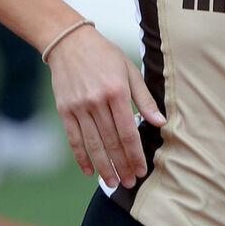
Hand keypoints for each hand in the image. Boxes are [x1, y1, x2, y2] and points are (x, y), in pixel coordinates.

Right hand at [47, 26, 166, 188]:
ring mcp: (78, 107)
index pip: (128, 132)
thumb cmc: (104, 55)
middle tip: (129, 183)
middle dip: (122, 165)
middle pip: (111, 142)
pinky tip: (89, 171)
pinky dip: (81, 157)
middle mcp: (97, 102)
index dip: (135, 154)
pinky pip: (74, 139)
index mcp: (117, 92)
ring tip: (112, 183)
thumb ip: (144, 99)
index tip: (141, 170)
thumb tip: (160, 123)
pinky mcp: (64, 110)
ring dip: (103, 167)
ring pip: (93, 144)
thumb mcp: (129, 71)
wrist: (69, 42)